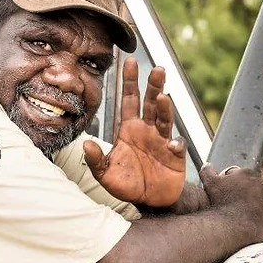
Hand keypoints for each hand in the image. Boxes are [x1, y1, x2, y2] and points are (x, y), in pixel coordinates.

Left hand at [83, 57, 186, 206]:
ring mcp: (162, 141)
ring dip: (165, 107)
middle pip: (151, 102)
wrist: (149, 201)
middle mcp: (147, 130)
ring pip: (165, 118)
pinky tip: (171, 144)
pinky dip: (175, 144)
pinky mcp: (175, 156)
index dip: (129, 81)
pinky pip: (176, 146)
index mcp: (129, 130)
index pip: (129, 100)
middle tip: (158, 69)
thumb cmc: (127, 184)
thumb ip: (95, 160)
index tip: (129, 61)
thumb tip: (86, 144)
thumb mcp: (105, 174)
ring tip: (163, 97)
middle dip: (154, 85)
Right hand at [200, 164, 262, 243]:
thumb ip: (208, 171)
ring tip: (234, 216)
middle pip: (250, 188)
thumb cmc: (221, 202)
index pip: (240, 175)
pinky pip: (259, 221)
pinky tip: (241, 225)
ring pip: (256, 204)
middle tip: (227, 203)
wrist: (232, 227)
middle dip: (240, 194)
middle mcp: (262, 187)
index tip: (223, 190)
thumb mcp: (210, 183)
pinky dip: (252, 222)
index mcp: (249, 174)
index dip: (230, 182)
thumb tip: (207, 165)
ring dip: (247, 208)